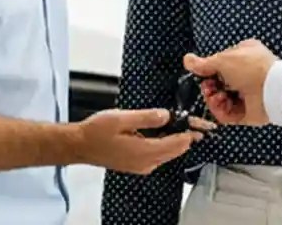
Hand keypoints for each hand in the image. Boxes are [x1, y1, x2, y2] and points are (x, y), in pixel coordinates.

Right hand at [72, 108, 206, 174]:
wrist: (80, 145)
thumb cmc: (96, 131)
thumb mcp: (122, 118)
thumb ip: (146, 117)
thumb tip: (166, 115)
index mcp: (143, 151)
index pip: (176, 144)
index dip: (190, 133)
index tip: (201, 124)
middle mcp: (145, 162)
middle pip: (175, 151)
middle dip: (187, 137)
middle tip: (197, 123)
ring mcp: (141, 166)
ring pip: (168, 154)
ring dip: (177, 141)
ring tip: (184, 125)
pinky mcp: (136, 164)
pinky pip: (158, 156)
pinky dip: (166, 145)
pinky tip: (165, 133)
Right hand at [183, 39, 278, 126]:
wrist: (272, 89)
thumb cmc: (251, 67)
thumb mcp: (223, 59)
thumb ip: (204, 63)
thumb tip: (187, 60)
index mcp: (244, 55)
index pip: (221, 64)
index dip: (209, 70)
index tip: (202, 74)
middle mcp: (246, 74)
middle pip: (219, 84)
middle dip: (210, 87)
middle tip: (208, 88)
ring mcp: (247, 95)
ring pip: (222, 100)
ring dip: (214, 99)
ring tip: (215, 97)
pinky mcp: (248, 112)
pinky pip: (229, 114)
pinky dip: (221, 111)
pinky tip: (220, 105)